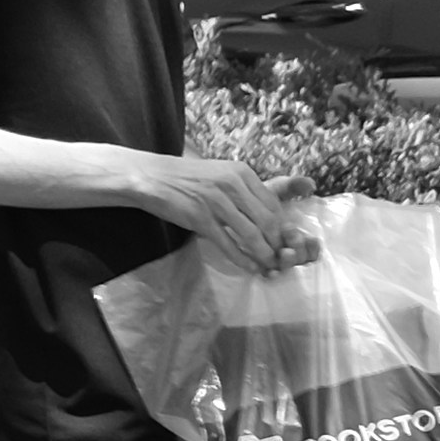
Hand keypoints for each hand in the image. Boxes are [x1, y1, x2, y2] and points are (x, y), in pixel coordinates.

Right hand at [146, 152, 315, 274]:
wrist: (155, 178)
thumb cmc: (190, 179)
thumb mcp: (223, 175)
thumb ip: (245, 190)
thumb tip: (269, 215)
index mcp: (242, 172)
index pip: (273, 203)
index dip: (282, 226)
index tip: (284, 241)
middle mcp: (232, 184)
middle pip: (267, 219)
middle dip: (277, 243)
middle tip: (280, 258)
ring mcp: (216, 201)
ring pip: (251, 234)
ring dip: (263, 254)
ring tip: (269, 266)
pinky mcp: (200, 218)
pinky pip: (228, 243)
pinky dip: (242, 259)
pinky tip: (250, 267)